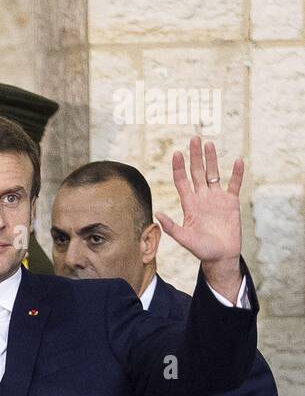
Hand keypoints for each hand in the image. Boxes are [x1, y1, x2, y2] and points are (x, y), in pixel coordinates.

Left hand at [156, 136, 243, 299]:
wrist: (220, 256)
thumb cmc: (201, 250)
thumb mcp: (185, 239)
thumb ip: (172, 227)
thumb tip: (157, 214)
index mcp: (190, 205)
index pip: (182, 181)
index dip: (179, 168)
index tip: (177, 153)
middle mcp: (202, 198)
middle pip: (197, 172)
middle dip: (195, 156)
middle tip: (194, 138)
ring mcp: (217, 199)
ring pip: (214, 174)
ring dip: (212, 159)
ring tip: (209, 144)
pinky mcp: (231, 202)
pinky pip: (234, 184)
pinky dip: (237, 174)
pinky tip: (238, 161)